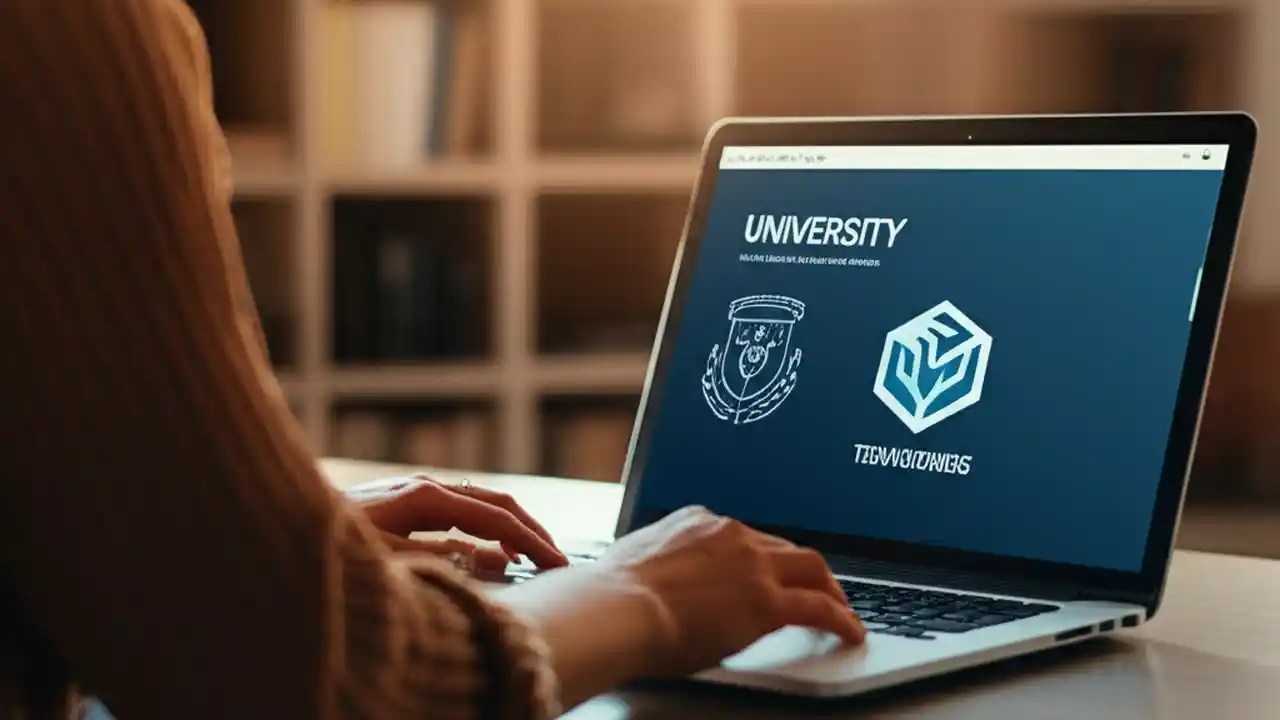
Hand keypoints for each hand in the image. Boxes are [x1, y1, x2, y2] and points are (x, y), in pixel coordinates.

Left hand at [346, 476, 568, 569]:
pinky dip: (485, 529)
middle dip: (530, 530)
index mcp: (425, 497)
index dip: (531, 541)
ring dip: (509, 529)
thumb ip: (443, 556)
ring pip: (479, 504)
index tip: (559, 564)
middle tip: (558, 560)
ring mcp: (414, 493)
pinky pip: (459, 513)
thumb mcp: (387, 559)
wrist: (278, 523)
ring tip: (532, 557)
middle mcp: (424, 488)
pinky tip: (488, 552)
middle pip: (495, 501)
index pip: (496, 517)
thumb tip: (492, 557)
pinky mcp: (404, 504)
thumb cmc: (328, 548)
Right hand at [495, 505, 863, 708]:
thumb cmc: (609, 595)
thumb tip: (650, 584)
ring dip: (830, 588)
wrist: (614, 608)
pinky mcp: (767, 600)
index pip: (742, 535)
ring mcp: (752, 564)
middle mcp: (729, 533)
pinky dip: (842, 618)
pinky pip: (819, 607)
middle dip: (800, 568)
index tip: (763, 570)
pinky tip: (850, 632)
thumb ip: (655, 566)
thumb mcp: (633, 563)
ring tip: (841, 609)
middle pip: (782, 547)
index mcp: (696, 521)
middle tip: (815, 587)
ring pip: (811, 567)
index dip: (759, 556)